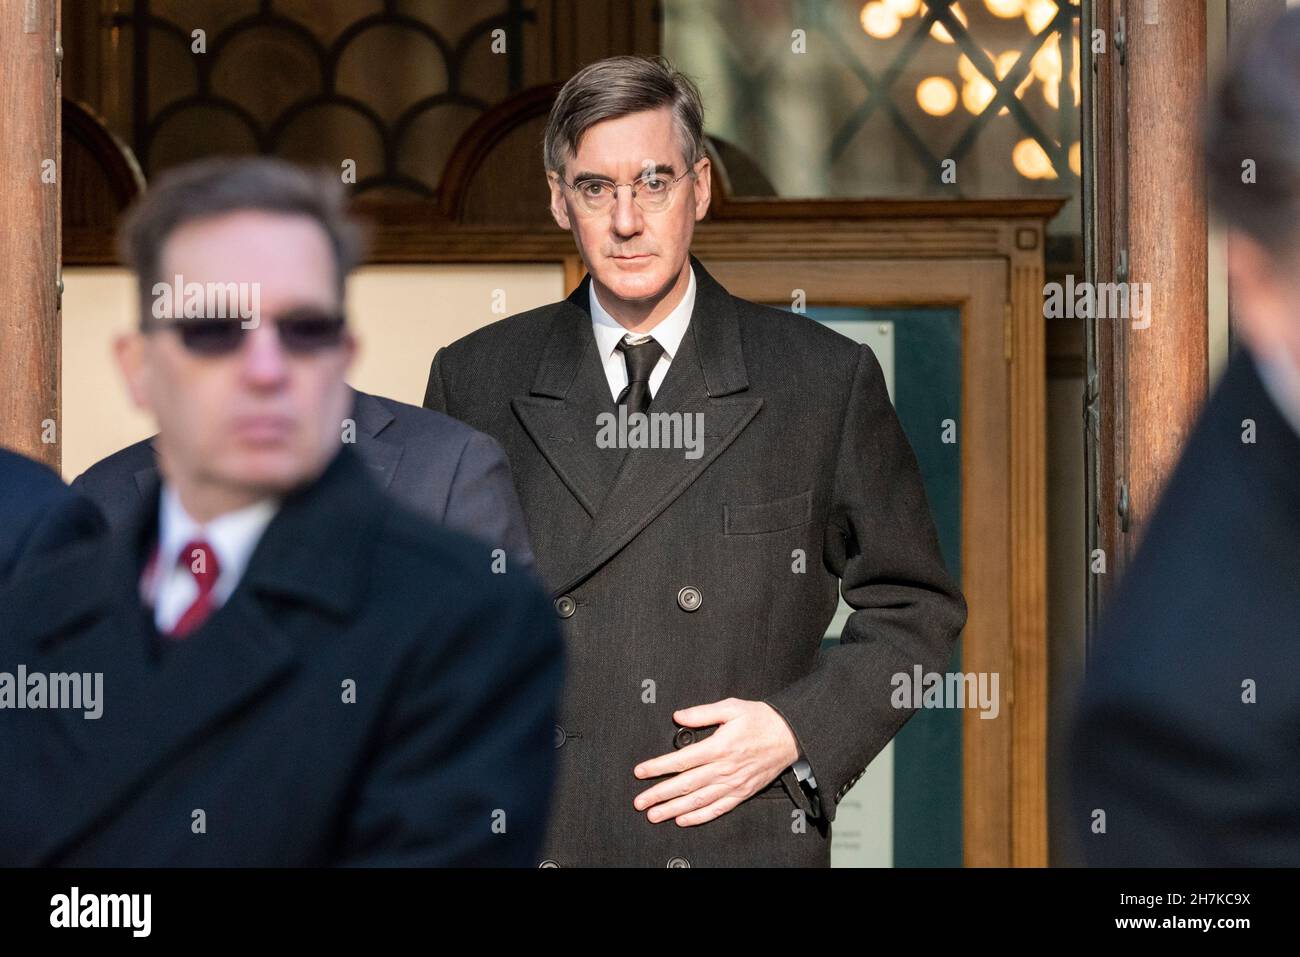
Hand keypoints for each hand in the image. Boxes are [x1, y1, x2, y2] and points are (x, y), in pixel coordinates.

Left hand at [632, 698, 800, 825]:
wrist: (790, 736)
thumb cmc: (760, 719)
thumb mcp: (732, 707)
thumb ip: (703, 713)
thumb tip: (678, 716)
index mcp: (719, 747)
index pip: (681, 761)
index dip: (658, 767)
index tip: (640, 772)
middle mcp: (724, 769)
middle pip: (685, 785)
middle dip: (659, 795)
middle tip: (640, 803)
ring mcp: (733, 784)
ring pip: (698, 801)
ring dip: (674, 809)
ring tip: (655, 815)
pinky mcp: (742, 793)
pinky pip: (717, 809)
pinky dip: (699, 816)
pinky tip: (683, 820)